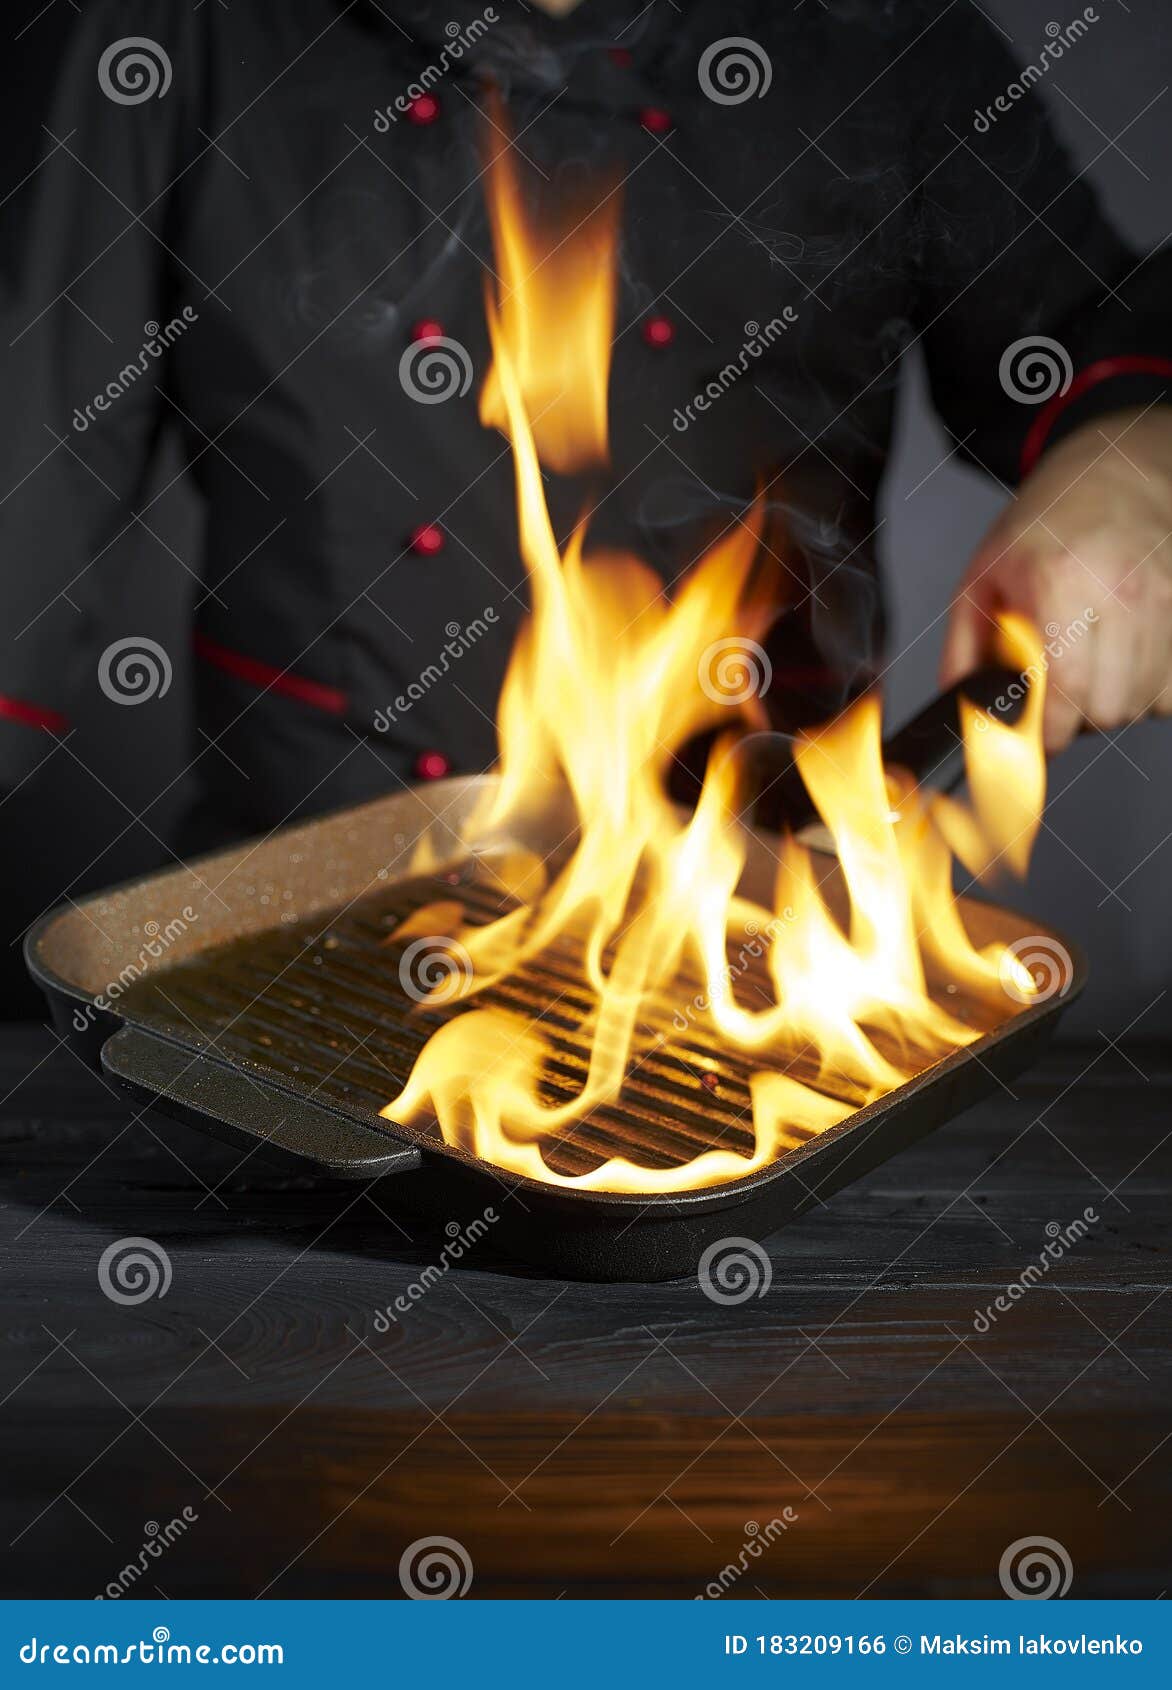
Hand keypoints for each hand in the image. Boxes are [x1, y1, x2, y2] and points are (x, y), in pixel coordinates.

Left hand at [940, 406, 1171, 751]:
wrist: (1117, 464)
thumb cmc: (1048, 518)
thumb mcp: (985, 573)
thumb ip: (965, 646)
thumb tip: (961, 705)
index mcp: (1060, 582)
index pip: (1068, 691)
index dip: (1050, 730)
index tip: (1038, 734)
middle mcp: (1122, 591)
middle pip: (1111, 707)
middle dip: (1081, 719)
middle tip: (1063, 697)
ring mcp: (1166, 597)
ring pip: (1150, 701)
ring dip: (1118, 703)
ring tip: (1095, 673)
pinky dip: (1154, 688)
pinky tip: (1128, 662)